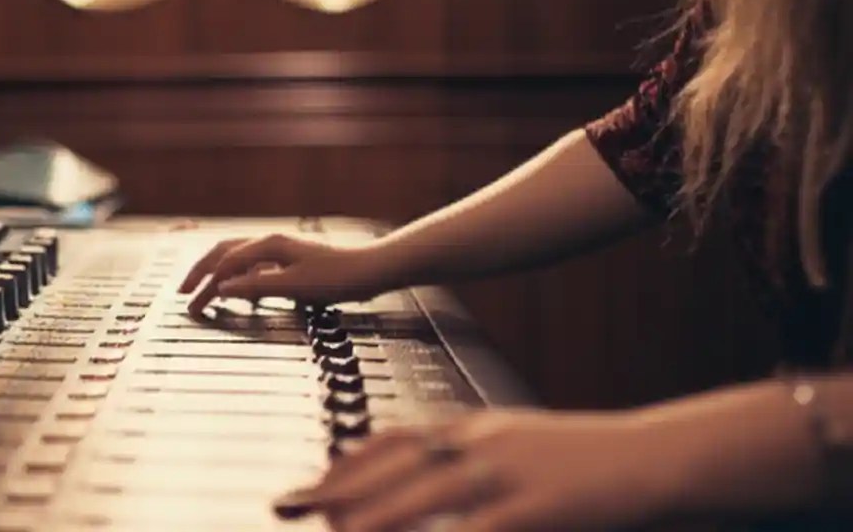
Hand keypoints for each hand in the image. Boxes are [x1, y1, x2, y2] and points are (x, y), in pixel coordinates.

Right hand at [177, 234, 385, 315]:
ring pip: (237, 257)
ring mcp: (280, 250)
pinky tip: (238, 289)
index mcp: (268, 245)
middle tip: (183, 292)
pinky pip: (253, 265)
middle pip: (224, 253)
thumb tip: (223, 287)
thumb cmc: (338, 277)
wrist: (370, 270)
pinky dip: (237, 276)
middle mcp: (270, 243)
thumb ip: (256, 285)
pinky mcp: (289, 260)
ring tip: (203, 289)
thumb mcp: (294, 286)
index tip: (190, 302)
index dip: (205, 283)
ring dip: (218, 273)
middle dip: (202, 272)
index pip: (225, 263)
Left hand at [273, 410, 678, 531]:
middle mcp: (484, 442)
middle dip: (339, 487)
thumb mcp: (517, 444)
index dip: (348, 461)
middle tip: (292, 506)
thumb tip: (414, 471)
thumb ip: (465, 455)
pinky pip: (478, 530)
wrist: (656, 456)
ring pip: (425, 493)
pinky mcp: (539, 507)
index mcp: (478, 427)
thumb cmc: (586, 458)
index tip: (312, 483)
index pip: (395, 438)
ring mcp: (510, 472)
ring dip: (374, 515)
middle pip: (395, 463)